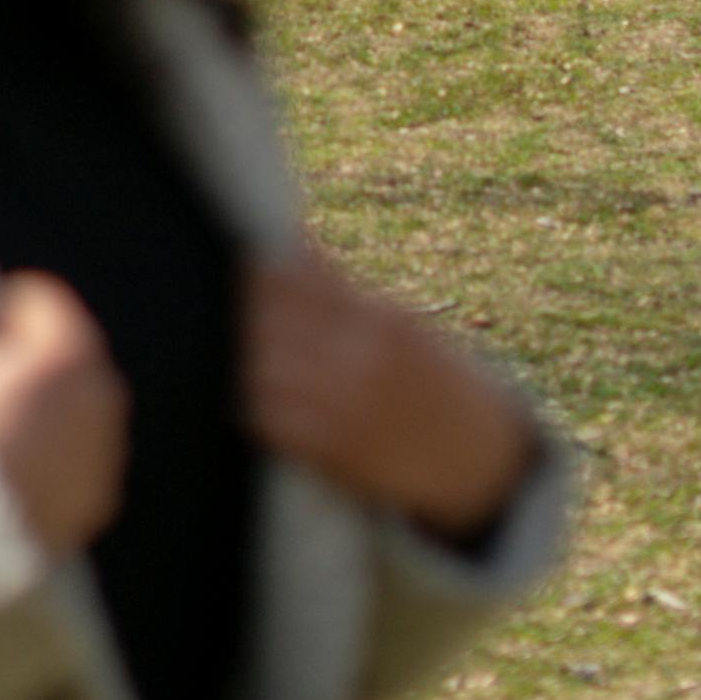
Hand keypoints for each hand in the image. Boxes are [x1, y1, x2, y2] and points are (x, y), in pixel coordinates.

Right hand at [0, 241, 128, 555]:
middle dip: (29, 360)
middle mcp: (99, 397)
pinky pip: (77, 466)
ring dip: (45, 411)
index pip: (41, 303)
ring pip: (75, 413)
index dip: (1, 310)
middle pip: (65, 357)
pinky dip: (53, 460)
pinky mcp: (94, 500)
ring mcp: (102, 453)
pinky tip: (9, 473)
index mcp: (69, 351)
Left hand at [243, 240, 536, 539]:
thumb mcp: (402, 326)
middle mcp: (365, 357)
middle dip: (243, 317)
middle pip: (272, 322)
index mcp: (382, 318)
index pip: (299, 280)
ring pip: (263, 370)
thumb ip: (344, 291)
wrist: (481, 459)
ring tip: (228, 356)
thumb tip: (295, 240)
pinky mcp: (340, 453)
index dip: (258, 274)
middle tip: (219, 314)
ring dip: (243, 362)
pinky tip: (251, 399)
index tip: (236, 270)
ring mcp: (352, 406)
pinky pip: (273, 422)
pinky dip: (255, 406)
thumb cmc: (433, 383)